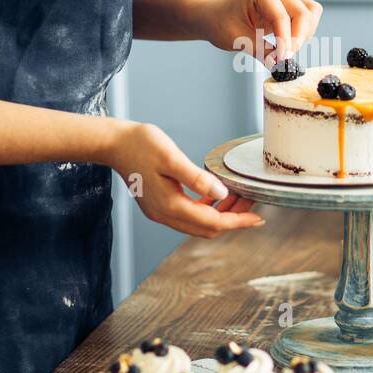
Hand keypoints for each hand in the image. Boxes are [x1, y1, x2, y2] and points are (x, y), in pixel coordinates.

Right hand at [105, 120, 263, 238]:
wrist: (114, 143)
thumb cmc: (140, 144)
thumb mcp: (171, 157)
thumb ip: (196, 178)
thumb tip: (221, 194)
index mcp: (170, 205)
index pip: (212, 223)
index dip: (238, 221)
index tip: (258, 217)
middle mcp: (164, 215)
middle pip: (207, 228)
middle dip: (233, 219)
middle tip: (251, 201)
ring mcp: (160, 212)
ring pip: (198, 224)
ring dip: (220, 215)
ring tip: (238, 197)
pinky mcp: (158, 206)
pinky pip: (188, 216)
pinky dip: (206, 210)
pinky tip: (215, 196)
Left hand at [200, 0, 322, 67]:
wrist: (213, 17)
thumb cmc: (220, 24)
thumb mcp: (237, 40)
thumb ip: (262, 52)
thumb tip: (281, 66)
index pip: (282, 17)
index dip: (285, 41)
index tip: (282, 60)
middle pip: (303, 13)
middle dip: (297, 39)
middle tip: (283, 58)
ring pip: (311, 13)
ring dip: (304, 35)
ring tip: (285, 49)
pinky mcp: (288, 6)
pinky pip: (308, 17)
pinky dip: (304, 32)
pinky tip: (288, 43)